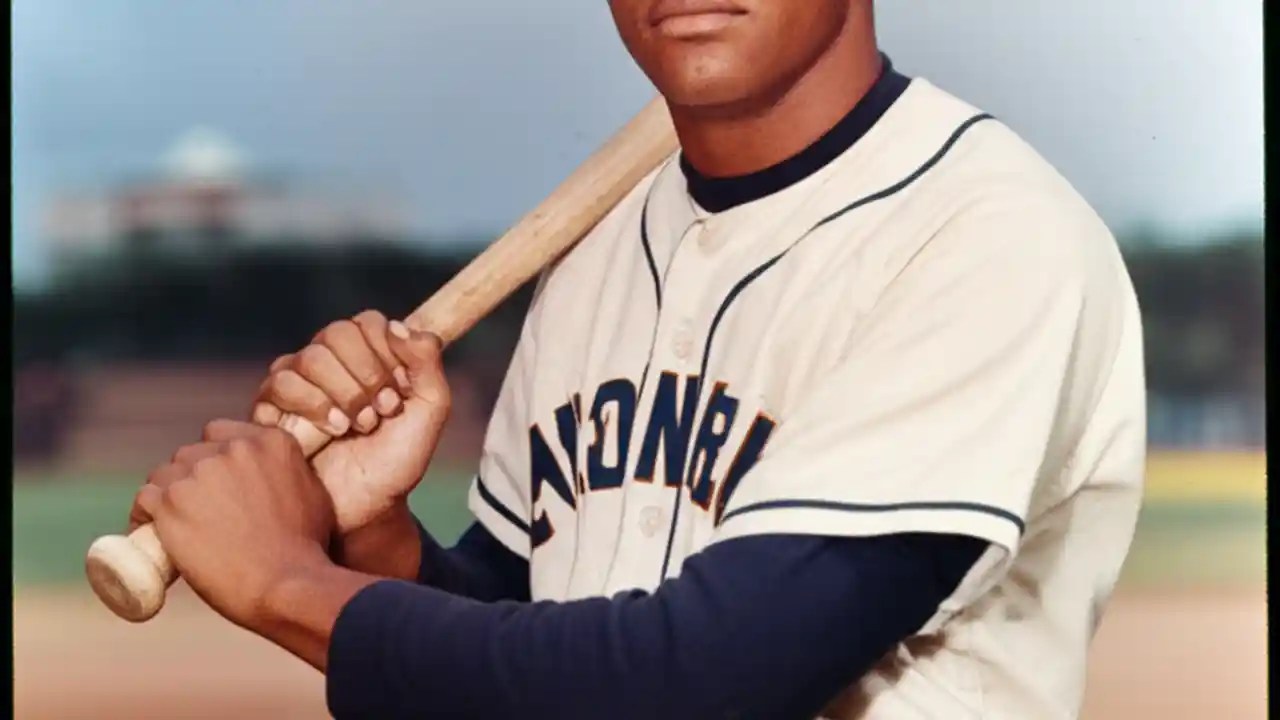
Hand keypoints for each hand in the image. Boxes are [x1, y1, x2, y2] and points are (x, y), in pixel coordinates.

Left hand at [131, 422, 336, 631]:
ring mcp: (197, 473)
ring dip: (168, 495)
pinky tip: (150, 530)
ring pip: (165, 474)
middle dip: (193, 477)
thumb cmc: (306, 548)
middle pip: (192, 453)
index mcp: (269, 442)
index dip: (215, 457)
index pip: (222, 433)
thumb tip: (277, 479)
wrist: (286, 584)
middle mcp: (232, 449)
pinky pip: (145, 499)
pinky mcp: (170, 502)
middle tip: (200, 509)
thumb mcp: (313, 495)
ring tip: (175, 524)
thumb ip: (290, 474)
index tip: (217, 480)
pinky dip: (145, 515)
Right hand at [252, 311, 451, 531]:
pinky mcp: (271, 407)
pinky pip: (281, 383)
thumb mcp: (430, 411)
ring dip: (343, 395)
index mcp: (366, 355)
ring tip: (357, 427)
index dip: (386, 354)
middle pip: (337, 334)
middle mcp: (328, 362)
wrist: (368, 505)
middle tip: (380, 412)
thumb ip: (428, 363)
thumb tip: (399, 326)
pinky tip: (332, 431)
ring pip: (310, 358)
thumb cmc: (397, 459)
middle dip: (366, 376)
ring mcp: (297, 382)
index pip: (367, 322)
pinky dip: (314, 406)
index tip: (399, 391)